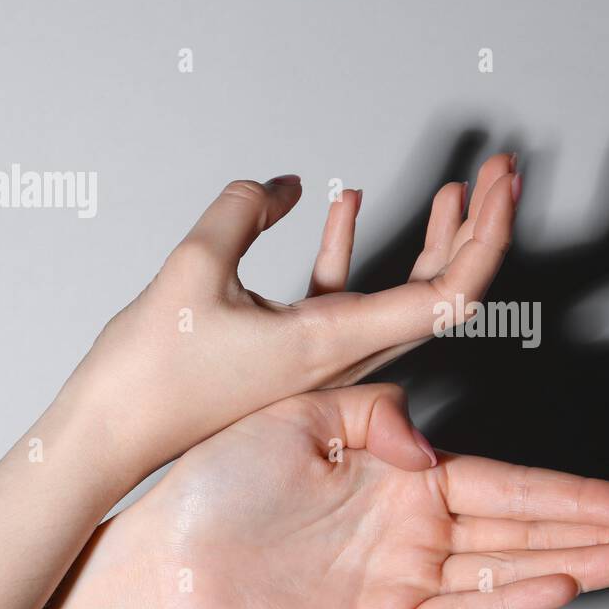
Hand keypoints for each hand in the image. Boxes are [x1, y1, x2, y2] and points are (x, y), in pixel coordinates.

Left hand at [0, 384, 608, 608]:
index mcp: (404, 477)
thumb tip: (434, 447)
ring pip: (508, 570)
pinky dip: (513, 599)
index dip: (574, 491)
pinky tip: (565, 587)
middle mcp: (414, 529)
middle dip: (599, 531)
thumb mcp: (305, 414)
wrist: (161, 552)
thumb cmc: (218, 480)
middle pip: (527, 530)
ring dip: (577, 563)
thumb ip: (381, 419)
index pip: (510, 484)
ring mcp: (402, 578)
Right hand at [64, 155, 520, 478]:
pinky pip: (347, 293)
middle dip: (480, 228)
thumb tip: (285, 187)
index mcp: (339, 341)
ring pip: (404, 293)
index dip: (486, 237)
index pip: (449, 294)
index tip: (501, 185)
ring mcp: (324, 353)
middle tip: (500, 172)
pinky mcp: (293, 349)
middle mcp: (346, 354)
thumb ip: (243, 210)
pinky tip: (347, 202)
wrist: (107, 437)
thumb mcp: (193, 269)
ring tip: (455, 189)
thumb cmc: (148, 374)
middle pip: (444, 290)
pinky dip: (356, 247)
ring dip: (435, 240)